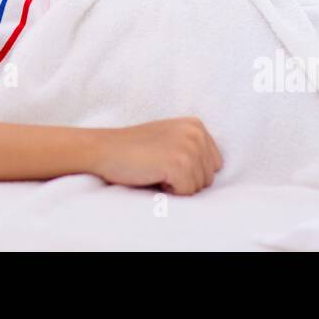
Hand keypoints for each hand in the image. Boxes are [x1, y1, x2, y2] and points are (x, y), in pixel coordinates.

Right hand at [90, 119, 223, 195]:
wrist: (104, 148)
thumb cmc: (133, 148)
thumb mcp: (169, 137)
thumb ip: (191, 146)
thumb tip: (214, 170)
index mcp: (196, 125)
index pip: (215, 165)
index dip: (190, 172)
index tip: (166, 161)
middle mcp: (197, 133)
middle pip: (208, 178)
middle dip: (185, 180)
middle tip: (158, 166)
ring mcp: (189, 148)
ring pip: (198, 188)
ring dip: (176, 186)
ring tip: (154, 170)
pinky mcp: (179, 164)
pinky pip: (186, 193)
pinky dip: (169, 192)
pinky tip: (152, 175)